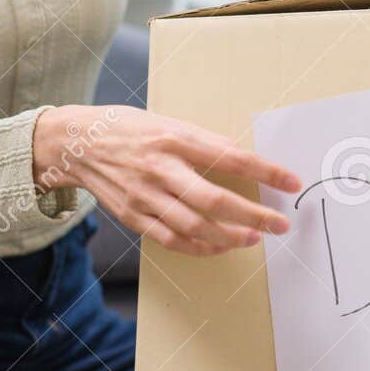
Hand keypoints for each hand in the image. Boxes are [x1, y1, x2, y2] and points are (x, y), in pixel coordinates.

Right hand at [33, 105, 302, 256]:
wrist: (78, 142)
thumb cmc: (131, 129)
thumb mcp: (171, 122)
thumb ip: (206, 142)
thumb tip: (244, 158)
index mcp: (175, 139)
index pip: (232, 157)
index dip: (265, 171)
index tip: (291, 182)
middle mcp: (160, 168)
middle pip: (215, 200)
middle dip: (253, 215)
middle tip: (279, 224)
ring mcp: (145, 195)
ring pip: (195, 226)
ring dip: (230, 237)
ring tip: (255, 237)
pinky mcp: (133, 216)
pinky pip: (172, 239)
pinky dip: (200, 247)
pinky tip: (221, 246)